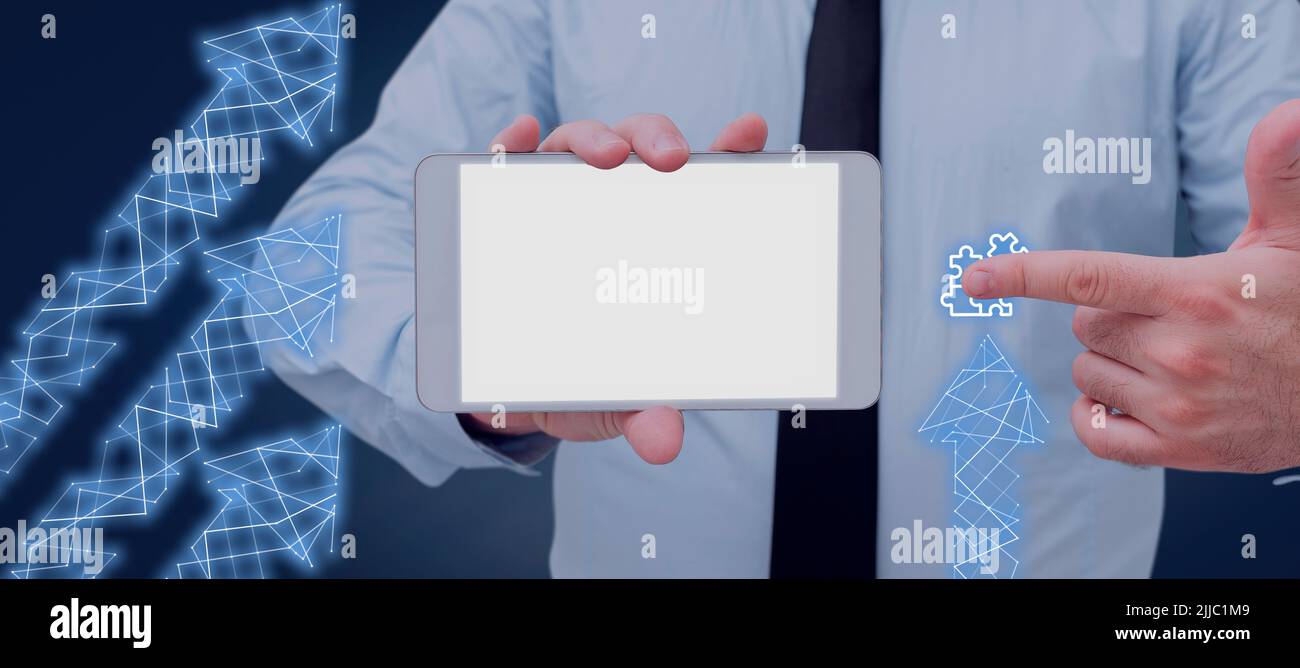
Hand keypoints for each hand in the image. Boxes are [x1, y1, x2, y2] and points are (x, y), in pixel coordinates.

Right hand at [462, 112, 769, 464]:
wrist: (515, 389)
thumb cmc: (586, 376)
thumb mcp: (620, 398)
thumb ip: (647, 415)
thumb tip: (664, 443)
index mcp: (660, 234)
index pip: (703, 182)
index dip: (731, 152)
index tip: (750, 133)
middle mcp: (614, 204)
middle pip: (640, 148)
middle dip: (657, 140)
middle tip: (671, 162)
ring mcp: (558, 198)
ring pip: (579, 144)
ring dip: (594, 140)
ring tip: (605, 159)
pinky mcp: (505, 205)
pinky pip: (507, 162)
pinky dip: (512, 143)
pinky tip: (520, 137)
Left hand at [963, 99, 1299, 472]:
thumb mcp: (1294, 238)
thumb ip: (1277, 174)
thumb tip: (1285, 112)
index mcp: (1195, 292)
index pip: (1086, 277)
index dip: (1022, 274)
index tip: (973, 278)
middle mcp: (1178, 351)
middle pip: (1083, 325)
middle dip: (1110, 318)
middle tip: (1164, 318)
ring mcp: (1176, 405)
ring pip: (1088, 374)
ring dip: (1111, 366)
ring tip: (1169, 360)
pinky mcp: (1179, 449)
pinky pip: (1097, 434)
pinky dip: (1099, 419)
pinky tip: (1126, 404)